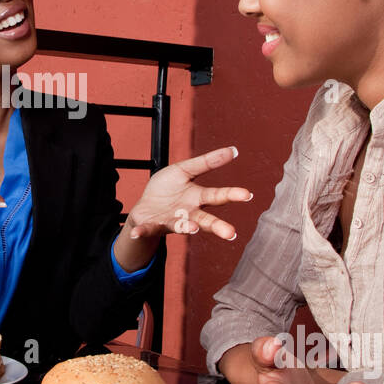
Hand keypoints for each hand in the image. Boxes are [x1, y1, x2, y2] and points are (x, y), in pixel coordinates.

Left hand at [126, 145, 252, 240]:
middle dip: (218, 227)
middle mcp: (188, 214)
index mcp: (197, 198)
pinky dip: (142, 232)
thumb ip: (206, 162)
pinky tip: (136, 233)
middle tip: (231, 233)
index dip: (232, 195)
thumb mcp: (185, 170)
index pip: (217, 196)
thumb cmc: (168, 189)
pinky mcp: (153, 225)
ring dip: (187, 228)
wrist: (146, 207)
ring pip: (181, 227)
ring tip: (192, 229)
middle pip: (206, 221)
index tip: (247, 194)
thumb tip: (234, 150)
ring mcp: (171, 221)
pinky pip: (147, 229)